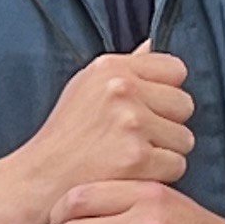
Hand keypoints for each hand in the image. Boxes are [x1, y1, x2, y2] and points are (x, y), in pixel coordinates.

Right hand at [15, 48, 192, 206]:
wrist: (40, 181)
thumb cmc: (66, 135)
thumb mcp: (86, 86)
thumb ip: (126, 66)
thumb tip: (153, 42)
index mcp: (112, 67)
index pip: (175, 69)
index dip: (166, 92)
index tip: (148, 108)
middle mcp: (123, 89)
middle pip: (185, 104)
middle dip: (168, 124)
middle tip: (136, 138)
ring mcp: (132, 123)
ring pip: (184, 137)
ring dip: (165, 152)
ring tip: (132, 156)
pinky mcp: (138, 157)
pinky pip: (177, 163)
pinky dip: (160, 174)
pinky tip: (133, 174)